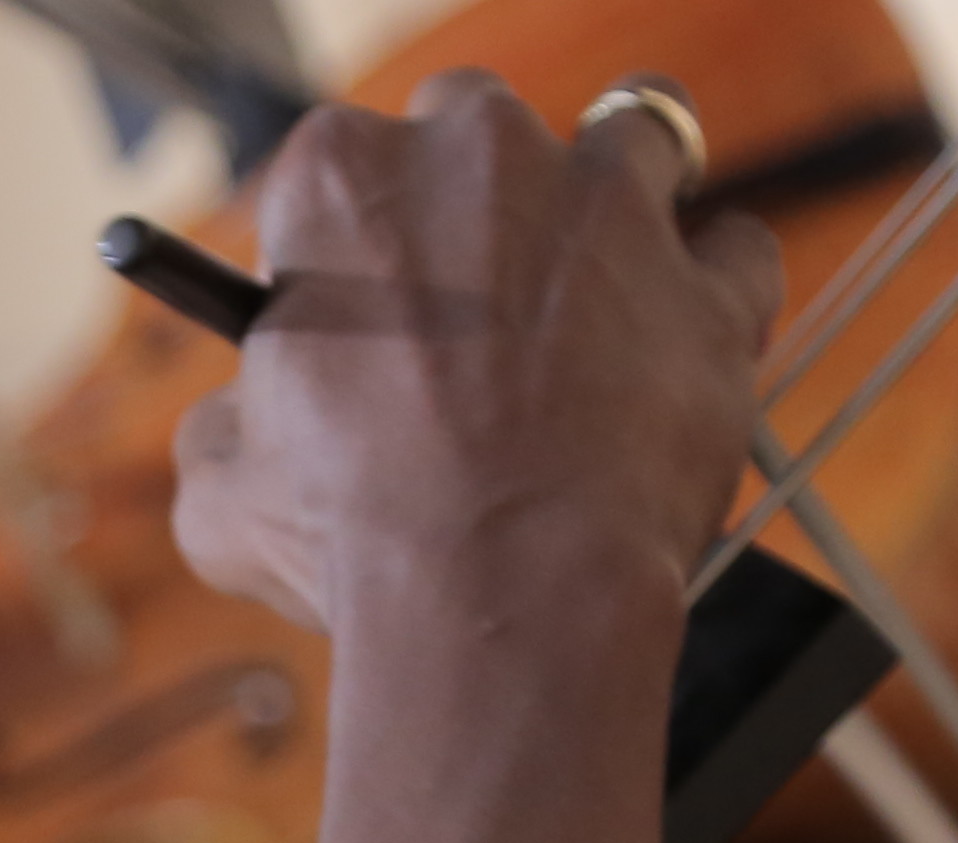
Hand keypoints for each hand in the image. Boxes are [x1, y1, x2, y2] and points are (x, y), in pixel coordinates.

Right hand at [170, 83, 779, 640]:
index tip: (357, 308)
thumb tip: (247, 421)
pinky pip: (734, 252)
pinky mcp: (707, 287)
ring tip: (592, 295)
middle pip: (477, 130)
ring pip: (630, 141)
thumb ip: (233, 423)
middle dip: (474, 204)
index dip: (348, 244)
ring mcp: (609, 210)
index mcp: (343, 180)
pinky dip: (713, 291)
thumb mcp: (223, 491)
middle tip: (465, 313)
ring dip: (611, 203)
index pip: (339, 165)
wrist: (503, 596)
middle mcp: (481, 155)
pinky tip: (677, 348)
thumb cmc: (353, 538)